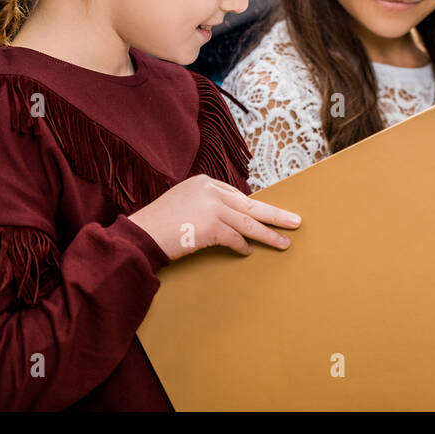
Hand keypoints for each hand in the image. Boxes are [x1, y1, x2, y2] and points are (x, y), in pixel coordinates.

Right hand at [128, 175, 300, 260]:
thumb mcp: (183, 203)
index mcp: (204, 181)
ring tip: (285, 242)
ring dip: (269, 234)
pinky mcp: (211, 226)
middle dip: (275, 215)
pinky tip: (249, 252)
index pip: (236, 196)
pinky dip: (243, 246)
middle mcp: (210, 190)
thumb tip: (232, 219)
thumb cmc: (157, 224)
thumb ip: (205, 205)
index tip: (266, 215)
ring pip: (248, 223)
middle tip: (296, 222)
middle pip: (250, 205)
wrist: (139, 236)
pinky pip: (235, 238)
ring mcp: (212, 207)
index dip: (252, 209)